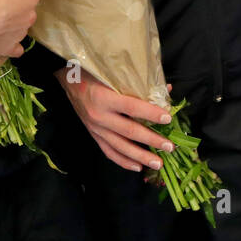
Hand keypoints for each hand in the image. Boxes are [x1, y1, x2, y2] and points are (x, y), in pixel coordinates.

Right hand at [55, 67, 174, 171]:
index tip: (168, 118)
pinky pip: (109, 152)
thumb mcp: (114, 75)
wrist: (70, 82)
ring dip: (141, 156)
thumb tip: (167, 90)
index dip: (150, 114)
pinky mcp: (94, 136)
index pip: (132, 107)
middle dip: (152, 140)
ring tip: (158, 163)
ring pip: (120, 146)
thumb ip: (139, 84)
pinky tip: (138, 166)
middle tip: (169, 146)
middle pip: (129, 131)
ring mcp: (96, 129)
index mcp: (105, 98)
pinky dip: (124, 161)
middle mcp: (100, 116)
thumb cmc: (95, 74)